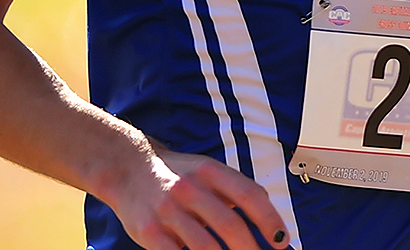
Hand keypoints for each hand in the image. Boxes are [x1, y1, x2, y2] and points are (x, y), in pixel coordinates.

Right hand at [107, 147, 288, 249]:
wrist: (127, 168)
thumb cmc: (178, 174)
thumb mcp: (208, 172)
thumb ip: (235, 193)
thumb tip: (271, 225)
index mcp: (210, 171)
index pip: (249, 195)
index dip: (270, 219)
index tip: (282, 241)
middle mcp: (190, 188)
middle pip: (230, 225)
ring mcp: (168, 211)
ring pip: (206, 247)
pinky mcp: (149, 232)